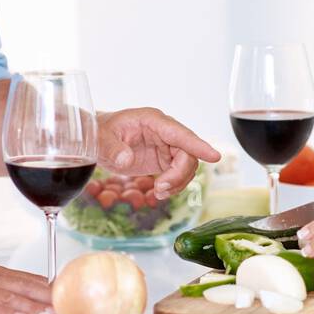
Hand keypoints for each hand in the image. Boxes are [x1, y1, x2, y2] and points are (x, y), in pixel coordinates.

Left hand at [97, 107, 220, 199]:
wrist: (98, 139)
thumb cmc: (100, 133)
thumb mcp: (101, 139)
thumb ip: (113, 149)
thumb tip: (125, 160)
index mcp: (153, 120)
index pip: (180, 133)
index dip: (198, 145)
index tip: (215, 157)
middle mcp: (164, 131)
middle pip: (188, 153)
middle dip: (178, 174)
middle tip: (160, 188)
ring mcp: (166, 145)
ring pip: (187, 165)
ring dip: (177, 182)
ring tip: (158, 192)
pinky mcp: (164, 158)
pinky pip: (179, 172)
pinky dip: (173, 185)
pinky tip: (159, 192)